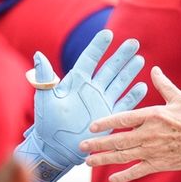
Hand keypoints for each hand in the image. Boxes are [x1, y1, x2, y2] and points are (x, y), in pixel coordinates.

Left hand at [14, 29, 146, 181]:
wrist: (55, 148)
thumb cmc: (46, 123)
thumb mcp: (45, 98)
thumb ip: (44, 77)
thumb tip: (38, 54)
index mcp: (76, 82)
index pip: (89, 58)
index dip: (98, 46)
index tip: (107, 33)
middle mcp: (91, 89)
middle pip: (109, 67)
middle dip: (121, 55)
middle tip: (134, 42)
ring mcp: (101, 102)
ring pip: (119, 82)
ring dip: (130, 72)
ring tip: (140, 59)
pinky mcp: (109, 116)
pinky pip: (124, 104)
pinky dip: (133, 96)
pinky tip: (142, 86)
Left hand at [81, 66, 180, 181]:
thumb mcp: (179, 98)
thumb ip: (163, 85)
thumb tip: (154, 69)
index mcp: (152, 116)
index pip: (122, 119)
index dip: (105, 123)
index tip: (91, 126)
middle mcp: (149, 134)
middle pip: (117, 140)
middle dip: (97, 144)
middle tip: (80, 146)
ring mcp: (153, 151)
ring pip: (123, 157)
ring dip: (103, 159)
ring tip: (88, 161)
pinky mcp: (160, 164)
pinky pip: (138, 171)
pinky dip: (124, 175)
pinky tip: (111, 178)